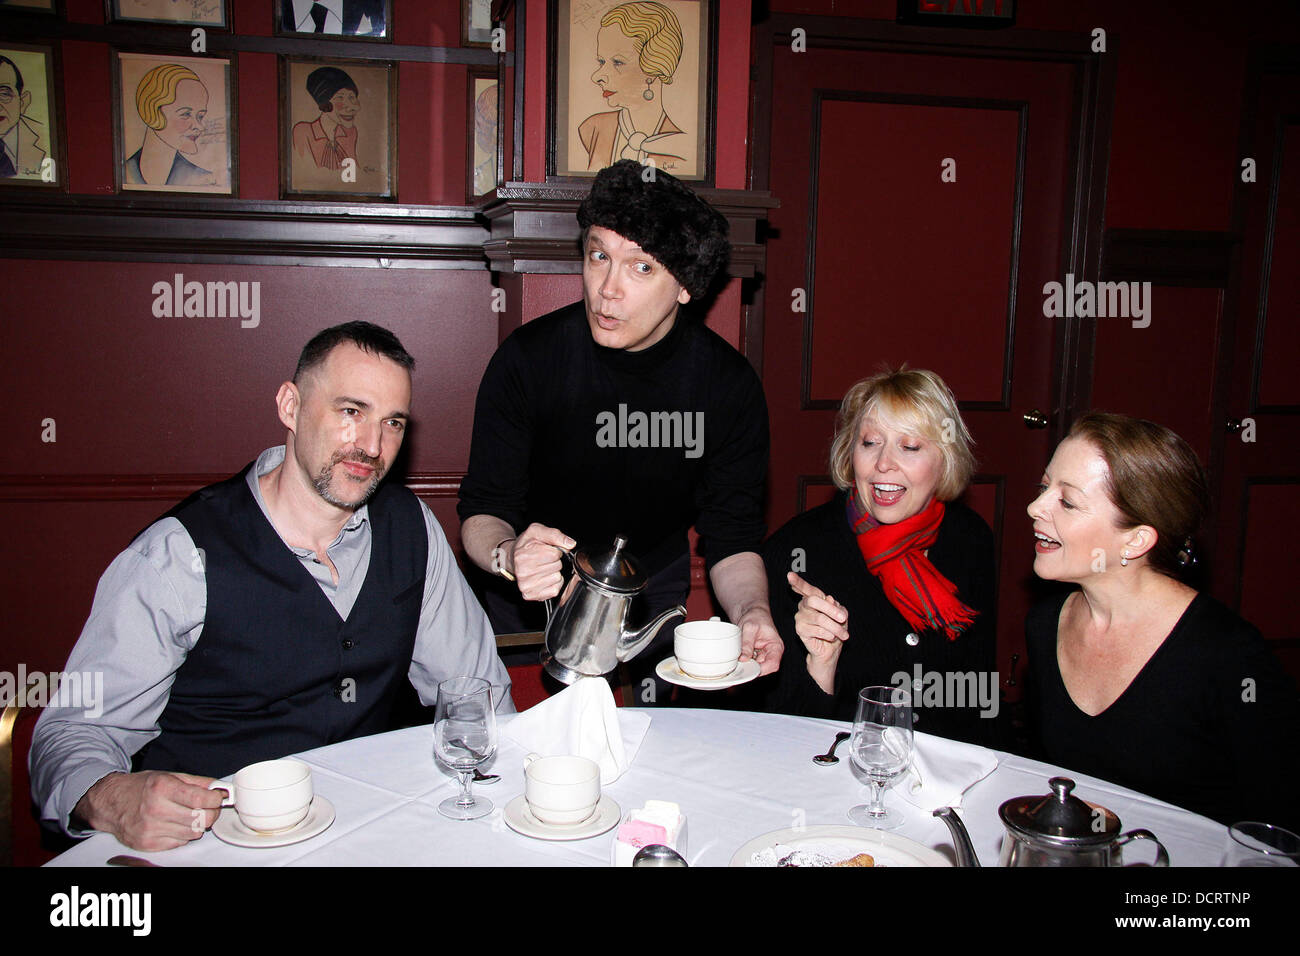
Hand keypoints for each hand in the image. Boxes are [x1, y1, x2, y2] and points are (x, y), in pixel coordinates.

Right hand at [74, 770, 227, 851]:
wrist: (111, 803)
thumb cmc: (140, 788)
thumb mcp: (168, 776)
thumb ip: (197, 782)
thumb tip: (219, 789)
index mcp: (162, 788)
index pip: (201, 798)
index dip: (215, 798)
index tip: (218, 797)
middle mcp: (155, 810)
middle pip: (201, 819)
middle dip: (211, 812)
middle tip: (209, 807)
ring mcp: (151, 830)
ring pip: (194, 833)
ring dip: (197, 824)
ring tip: (188, 814)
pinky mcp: (148, 844)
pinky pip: (180, 843)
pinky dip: (182, 834)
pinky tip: (173, 824)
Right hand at [509, 523, 575, 600]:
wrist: (512, 558)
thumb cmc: (526, 545)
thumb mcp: (537, 531)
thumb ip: (554, 534)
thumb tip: (570, 544)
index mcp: (524, 556)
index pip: (554, 554)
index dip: (555, 550)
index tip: (547, 550)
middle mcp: (523, 573)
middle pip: (557, 566)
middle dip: (554, 561)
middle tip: (543, 559)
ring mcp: (527, 586)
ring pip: (557, 578)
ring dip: (554, 572)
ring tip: (542, 568)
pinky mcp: (531, 595)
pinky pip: (555, 590)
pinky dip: (553, 583)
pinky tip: (543, 577)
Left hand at [737, 606, 783, 675]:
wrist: (752, 613)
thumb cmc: (755, 617)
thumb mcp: (749, 627)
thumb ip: (747, 643)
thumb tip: (744, 658)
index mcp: (776, 646)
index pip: (773, 665)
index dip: (761, 669)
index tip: (748, 667)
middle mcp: (772, 653)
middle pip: (764, 669)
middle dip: (752, 667)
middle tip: (740, 663)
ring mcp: (764, 655)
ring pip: (756, 668)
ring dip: (747, 665)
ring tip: (740, 656)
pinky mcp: (756, 656)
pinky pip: (751, 663)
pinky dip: (745, 662)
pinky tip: (740, 656)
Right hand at [788, 572, 848, 691]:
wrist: (831, 650)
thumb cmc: (835, 630)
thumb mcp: (841, 616)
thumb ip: (836, 606)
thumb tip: (829, 598)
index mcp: (814, 599)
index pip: (806, 589)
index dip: (798, 582)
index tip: (790, 575)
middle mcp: (804, 606)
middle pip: (813, 600)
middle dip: (831, 610)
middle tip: (843, 618)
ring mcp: (800, 618)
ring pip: (819, 618)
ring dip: (835, 627)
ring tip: (843, 634)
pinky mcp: (800, 630)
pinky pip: (817, 630)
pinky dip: (829, 634)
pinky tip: (831, 637)